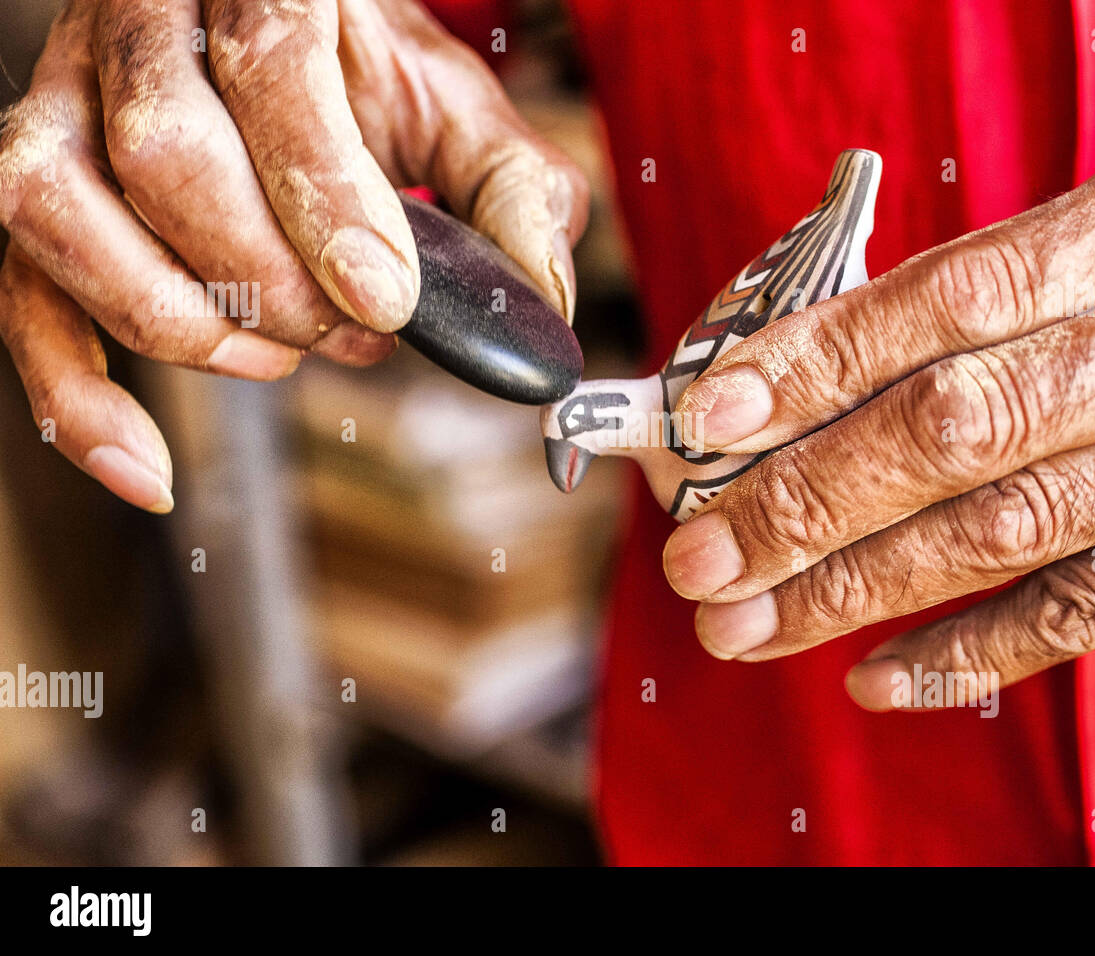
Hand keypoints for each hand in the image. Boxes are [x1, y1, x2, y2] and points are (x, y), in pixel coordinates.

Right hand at [0, 0, 586, 511]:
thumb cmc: (360, 72)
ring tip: (282, 351)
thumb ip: (511, 193)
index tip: (383, 299)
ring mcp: (65, 101)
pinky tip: (147, 468)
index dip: (324, 195)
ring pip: (65, 212)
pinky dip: (76, 396)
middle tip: (358, 329)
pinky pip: (18, 294)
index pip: (269, 70)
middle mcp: (140, 25)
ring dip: (186, 321)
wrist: (266, 28)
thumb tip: (542, 308)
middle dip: (273, 279)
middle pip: (166, 156)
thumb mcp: (456, 108)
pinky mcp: (39, 187)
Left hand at [661, 134, 1094, 710]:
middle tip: (699, 553)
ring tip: (744, 622)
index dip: (820, 361)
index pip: (955, 296)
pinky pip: (1092, 612)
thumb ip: (1002, 285)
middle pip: (964, 425)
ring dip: (856, 586)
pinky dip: (971, 651)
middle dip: (808, 498)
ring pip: (1007, 531)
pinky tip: (873, 676)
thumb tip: (803, 375)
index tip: (715, 419)